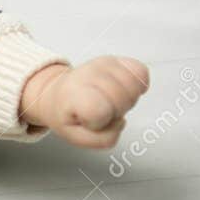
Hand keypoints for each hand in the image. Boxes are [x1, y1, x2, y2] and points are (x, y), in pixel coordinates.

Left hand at [19, 56, 149, 147]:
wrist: (59, 93)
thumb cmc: (68, 114)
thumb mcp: (76, 137)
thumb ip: (102, 139)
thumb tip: (121, 123)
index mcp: (74, 95)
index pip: (100, 111)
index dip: (101, 123)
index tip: (90, 120)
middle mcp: (89, 75)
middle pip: (123, 100)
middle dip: (117, 113)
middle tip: (103, 113)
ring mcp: (103, 64)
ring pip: (135, 86)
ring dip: (128, 101)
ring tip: (111, 102)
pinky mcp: (116, 60)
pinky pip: (141, 72)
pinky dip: (138, 85)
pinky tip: (123, 90)